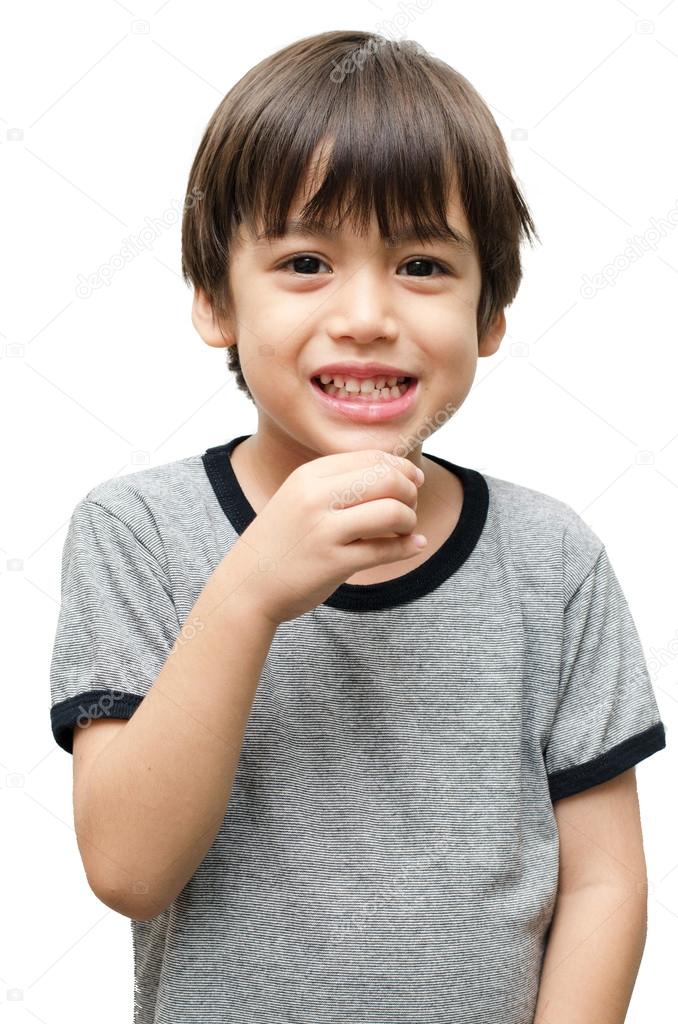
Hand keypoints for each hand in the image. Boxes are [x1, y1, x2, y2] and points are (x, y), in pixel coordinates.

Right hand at [230, 448, 424, 624]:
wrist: (246, 585)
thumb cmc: (282, 541)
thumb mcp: (300, 498)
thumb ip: (340, 483)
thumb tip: (400, 473)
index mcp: (309, 475)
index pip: (371, 457)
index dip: (402, 467)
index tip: (413, 481)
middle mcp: (315, 497)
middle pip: (387, 480)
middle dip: (409, 492)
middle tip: (408, 509)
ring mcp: (324, 531)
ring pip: (392, 512)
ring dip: (409, 521)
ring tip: (405, 531)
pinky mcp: (333, 563)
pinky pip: (385, 549)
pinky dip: (408, 547)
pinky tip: (414, 546)